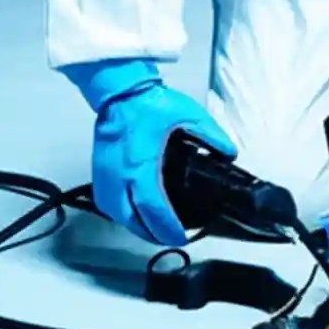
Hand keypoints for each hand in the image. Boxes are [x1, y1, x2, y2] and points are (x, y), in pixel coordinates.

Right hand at [61, 59, 235, 244]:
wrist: (119, 90)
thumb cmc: (148, 102)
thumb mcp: (189, 116)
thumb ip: (213, 136)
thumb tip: (229, 153)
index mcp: (141, 164)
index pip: (152, 207)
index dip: (166, 227)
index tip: (179, 237)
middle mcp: (119, 174)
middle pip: (131, 218)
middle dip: (150, 234)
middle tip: (169, 238)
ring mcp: (105, 173)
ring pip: (115, 213)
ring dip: (134, 226)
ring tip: (153, 230)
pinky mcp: (99, 169)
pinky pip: (105, 201)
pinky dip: (120, 213)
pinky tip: (133, 213)